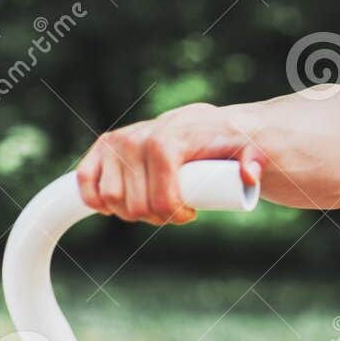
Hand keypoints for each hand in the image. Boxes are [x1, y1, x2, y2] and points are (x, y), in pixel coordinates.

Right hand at [77, 108, 264, 224]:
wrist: (211, 124)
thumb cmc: (229, 141)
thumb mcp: (247, 149)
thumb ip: (254, 160)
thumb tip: (249, 175)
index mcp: (166, 141)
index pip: (161, 197)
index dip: (174, 214)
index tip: (191, 214)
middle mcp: (136, 139)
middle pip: (135, 204)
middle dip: (156, 216)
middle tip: (176, 212)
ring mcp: (116, 142)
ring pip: (111, 200)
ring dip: (131, 213)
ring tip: (155, 206)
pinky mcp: (103, 147)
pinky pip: (85, 182)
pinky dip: (96, 200)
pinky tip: (113, 207)